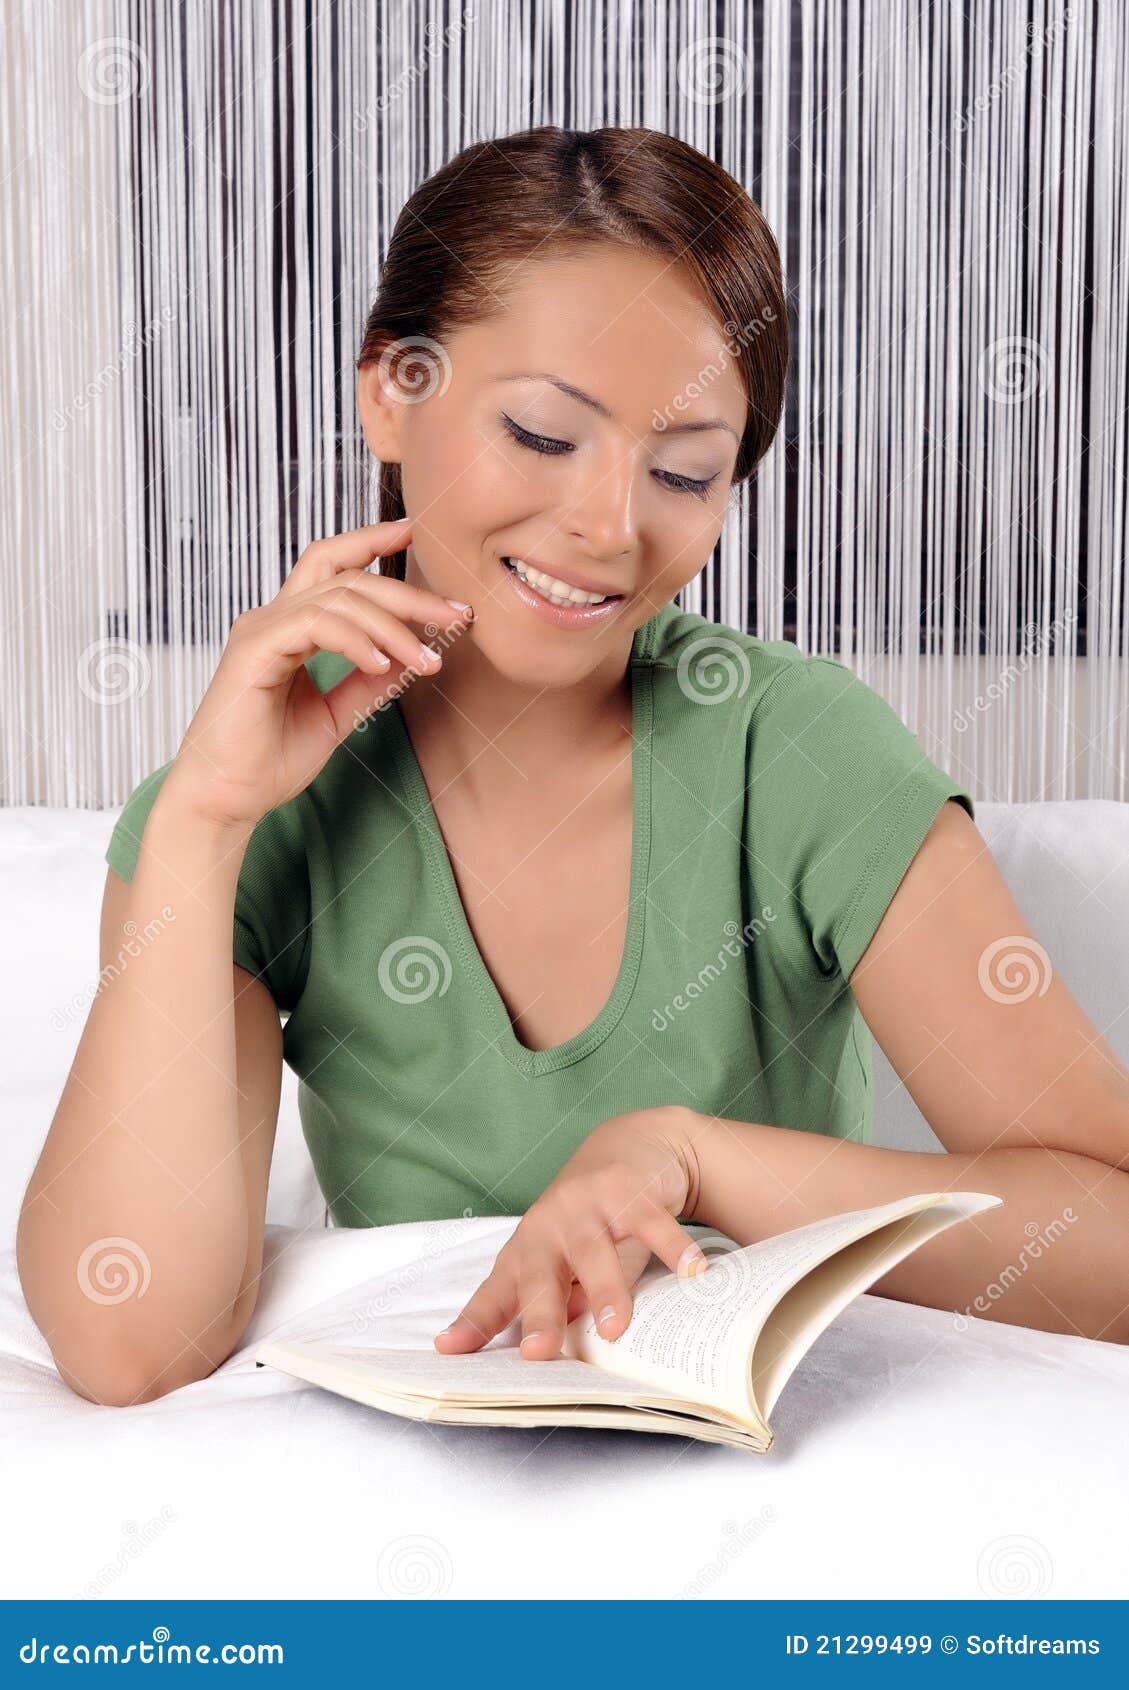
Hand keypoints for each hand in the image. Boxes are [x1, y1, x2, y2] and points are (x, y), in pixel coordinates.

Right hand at [166, 517, 474, 830]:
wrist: (225, 800)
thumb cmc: (268, 762)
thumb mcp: (334, 716)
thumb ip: (367, 683)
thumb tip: (411, 656)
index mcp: (288, 627)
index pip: (331, 566)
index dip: (370, 541)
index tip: (415, 532)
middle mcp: (272, 619)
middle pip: (347, 577)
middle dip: (408, 592)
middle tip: (457, 612)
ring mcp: (260, 631)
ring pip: (338, 598)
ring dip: (393, 626)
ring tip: (427, 658)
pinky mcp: (253, 651)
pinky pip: (315, 624)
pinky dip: (354, 638)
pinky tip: (380, 663)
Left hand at [433, 1105, 708, 1360]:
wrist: (629, 1144)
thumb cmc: (592, 1221)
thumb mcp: (569, 1262)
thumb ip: (560, 1301)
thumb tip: (553, 1351)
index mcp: (527, 1250)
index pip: (496, 1292)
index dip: (474, 1321)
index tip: (450, 1349)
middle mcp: (549, 1226)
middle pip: (539, 1273)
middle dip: (537, 1313)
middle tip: (538, 1352)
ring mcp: (588, 1205)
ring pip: (592, 1251)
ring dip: (604, 1290)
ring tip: (615, 1328)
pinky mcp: (628, 1190)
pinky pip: (652, 1223)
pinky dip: (673, 1248)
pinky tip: (693, 1271)